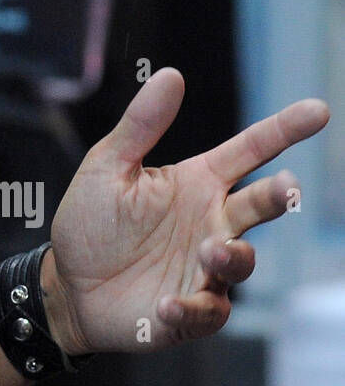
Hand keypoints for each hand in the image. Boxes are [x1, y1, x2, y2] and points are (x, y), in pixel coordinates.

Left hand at [43, 68, 328, 354]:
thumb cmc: (91, 221)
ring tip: (209, 249)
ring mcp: (206, 268)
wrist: (67, 284)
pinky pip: (207, 310)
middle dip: (277, 196)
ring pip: (240, 261)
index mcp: (197, 183)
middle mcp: (211, 223)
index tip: (317, 110)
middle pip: (260, 205)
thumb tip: (171, 74)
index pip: (249, 152)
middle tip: (285, 187)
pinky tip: (167, 304)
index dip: (283, 130)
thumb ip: (141, 126)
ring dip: (231, 255)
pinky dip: (192, 308)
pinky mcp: (190, 310)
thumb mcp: (107, 166)